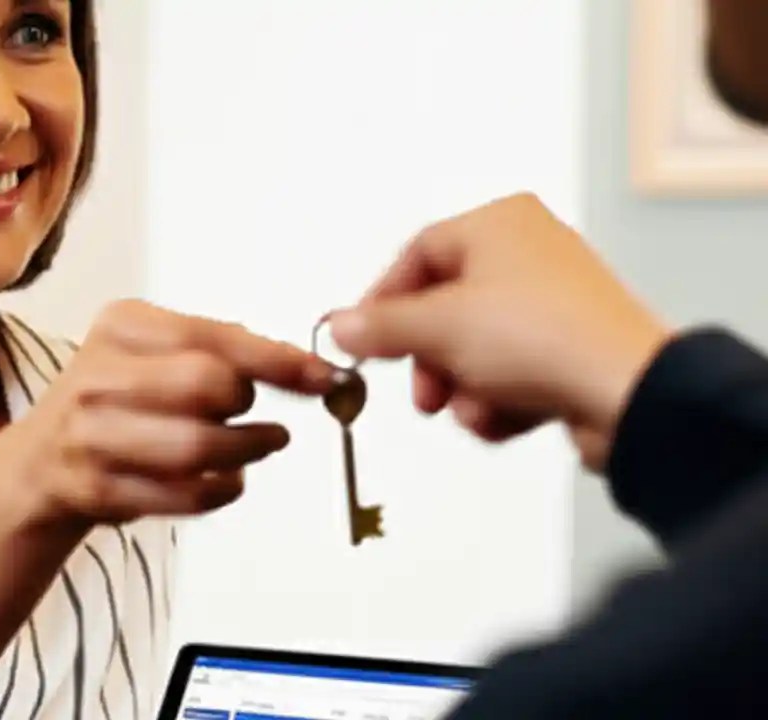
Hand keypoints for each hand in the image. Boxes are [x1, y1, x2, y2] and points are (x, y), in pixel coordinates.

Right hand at [0, 299, 337, 525]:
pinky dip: (222, 489)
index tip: (323, 376)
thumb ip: (221, 351)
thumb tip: (307, 367)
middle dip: (247, 405)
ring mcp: (91, 435)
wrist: (39, 462)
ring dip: (246, 450)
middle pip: (207, 386)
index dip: (277, 360)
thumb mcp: (153, 353)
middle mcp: (97, 375)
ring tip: (262, 445)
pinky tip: (226, 478)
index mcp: (120, 326)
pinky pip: (185, 494)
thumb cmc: (117, 401)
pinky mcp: (97, 490)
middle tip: (259, 416)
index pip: (213, 337)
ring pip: (197, 445)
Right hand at [328, 192, 672, 470]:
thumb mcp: (437, 328)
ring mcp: (554, 302)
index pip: (417, 255)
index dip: (383, 302)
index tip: (364, 342)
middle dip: (429, 361)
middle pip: (445, 309)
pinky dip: (500, 400)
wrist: (627, 393)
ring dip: (464, 389)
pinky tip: (506, 417)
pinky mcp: (573, 348)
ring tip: (475, 411)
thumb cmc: (540, 337)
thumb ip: (381, 327)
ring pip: (476, 348)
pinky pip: (512, 372)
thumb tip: (340, 326)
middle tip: (424, 394)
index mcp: (499, 223)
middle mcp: (529, 252)